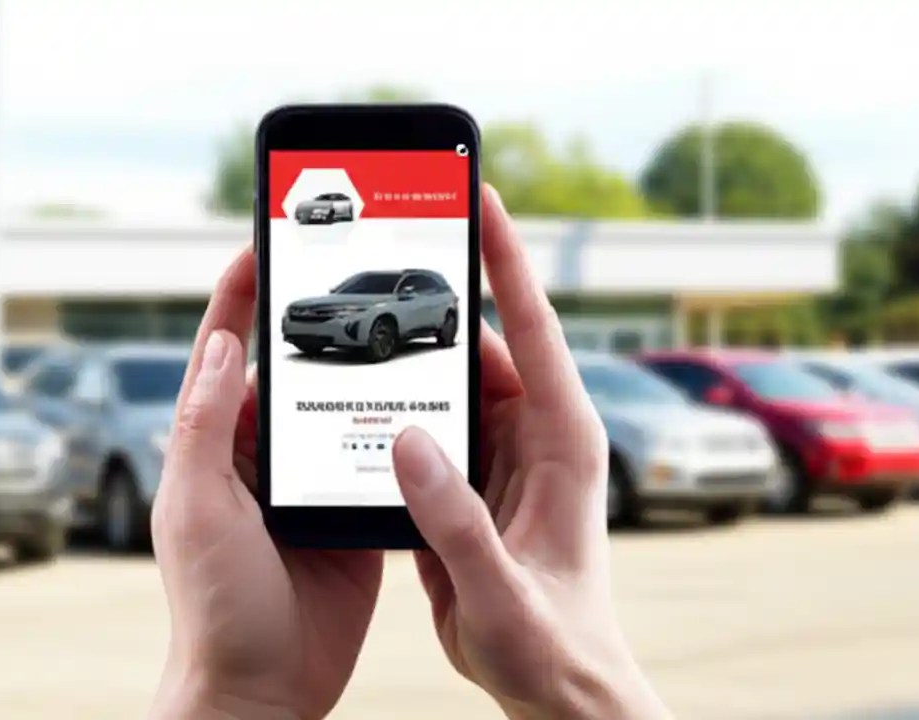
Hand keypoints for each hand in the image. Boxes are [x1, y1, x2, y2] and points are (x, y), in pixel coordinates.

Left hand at [149, 249, 382, 719]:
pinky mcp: (354, 511)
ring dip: (363, 368)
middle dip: (310, 317)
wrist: (265, 688)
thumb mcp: (196, 507)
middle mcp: (262, 456)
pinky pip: (376, 454)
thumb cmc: (215, 606)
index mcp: (217, 445)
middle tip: (343, 265)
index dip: (239, 296)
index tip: (262, 242)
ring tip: (395, 318)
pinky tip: (427, 398)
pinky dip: (398, 425)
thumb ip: (204, 427)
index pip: (224, 354)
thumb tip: (225, 344)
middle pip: (289, 370)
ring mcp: (311, 482)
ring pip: (340, 406)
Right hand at [391, 186, 669, 719]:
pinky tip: (356, 401)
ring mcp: (501, 455)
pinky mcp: (471, 481)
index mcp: (563, 441)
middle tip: (390, 240)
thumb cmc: (550, 646)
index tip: (482, 195)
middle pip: (479, 344)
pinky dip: (396, 409)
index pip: (535, 329)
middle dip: (437, 296)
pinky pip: (430, 425)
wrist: (556, 688)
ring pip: (447, 384)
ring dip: (408, 359)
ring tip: (357, 319)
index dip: (507, 259)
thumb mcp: (501, 592)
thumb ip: (454, 522)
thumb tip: (406, 440)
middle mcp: (534, 435)